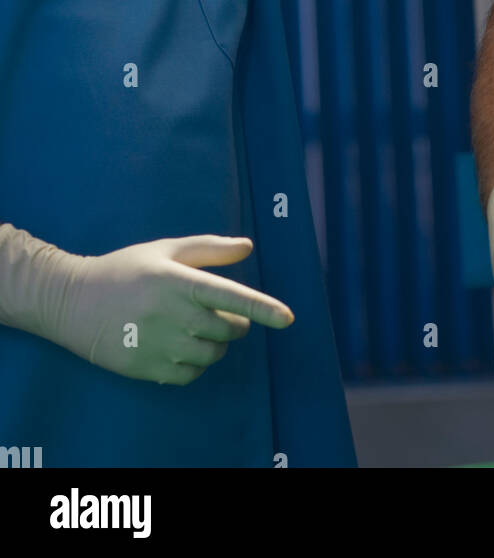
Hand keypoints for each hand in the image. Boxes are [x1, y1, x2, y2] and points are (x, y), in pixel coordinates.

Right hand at [45, 234, 292, 385]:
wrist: (74, 302)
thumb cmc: (126, 270)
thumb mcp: (166, 250)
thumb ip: (210, 249)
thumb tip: (248, 248)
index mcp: (180, 282)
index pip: (232, 296)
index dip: (264, 308)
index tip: (289, 318)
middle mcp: (173, 315)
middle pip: (229, 329)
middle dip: (231, 322)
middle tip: (210, 310)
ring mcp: (161, 346)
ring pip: (213, 354)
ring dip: (213, 344)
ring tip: (190, 327)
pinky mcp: (149, 369)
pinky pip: (191, 375)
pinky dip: (193, 364)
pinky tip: (176, 346)